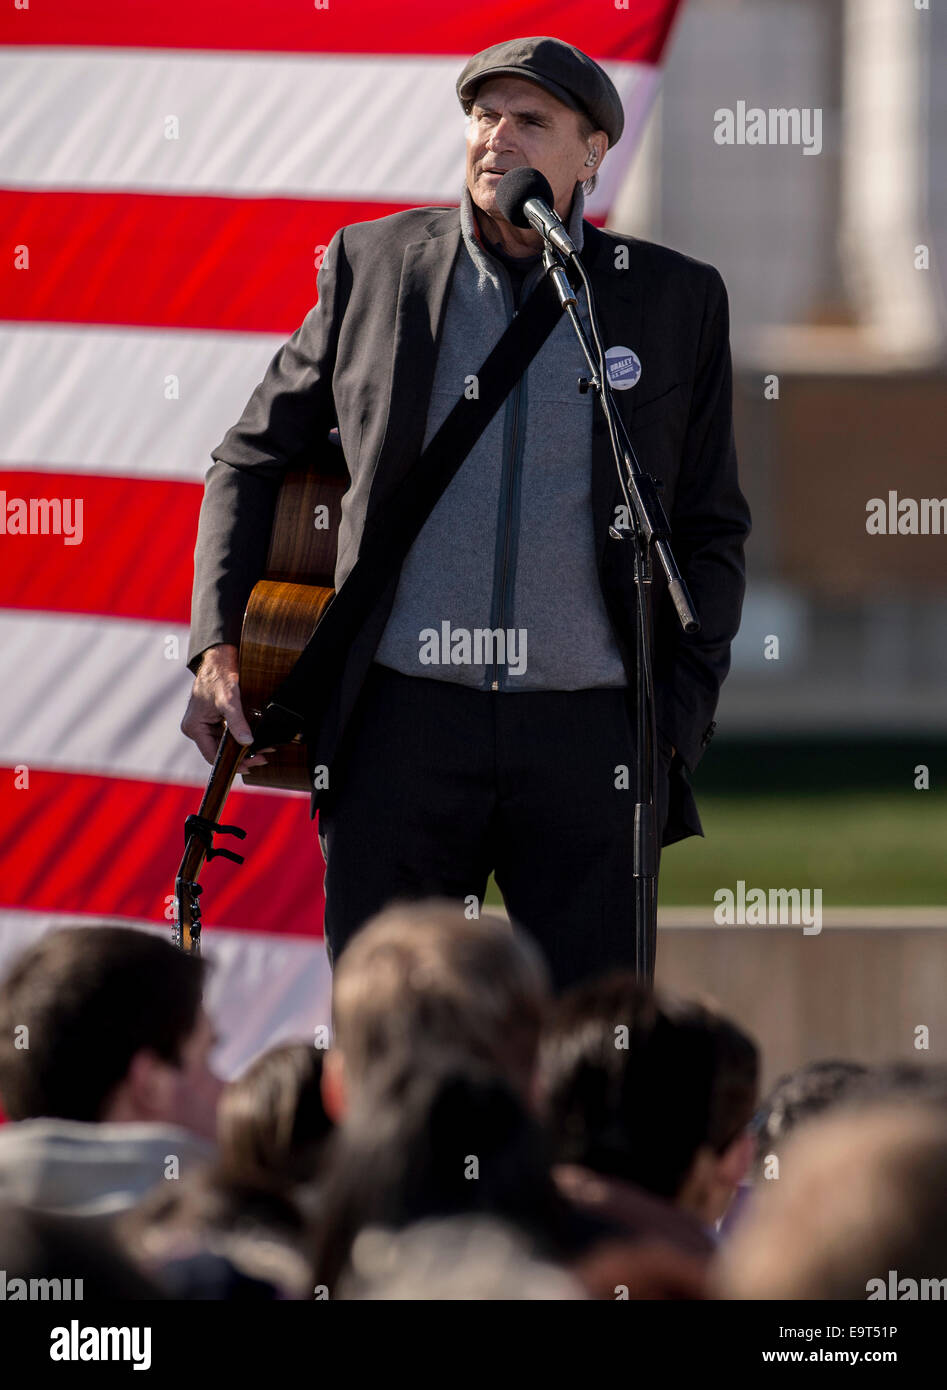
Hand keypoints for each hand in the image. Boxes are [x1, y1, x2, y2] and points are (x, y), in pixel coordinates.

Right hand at [180, 644, 273, 772]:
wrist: (219, 660)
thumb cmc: (219, 676)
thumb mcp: (229, 700)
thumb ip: (237, 723)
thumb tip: (247, 742)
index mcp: (194, 727)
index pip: (213, 755)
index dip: (232, 763)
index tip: (251, 764)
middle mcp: (197, 728)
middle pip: (220, 751)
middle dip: (241, 756)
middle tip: (262, 758)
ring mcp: (205, 724)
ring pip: (225, 744)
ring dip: (243, 748)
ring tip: (262, 750)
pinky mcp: (214, 720)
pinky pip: (227, 734)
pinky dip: (241, 737)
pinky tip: (254, 739)